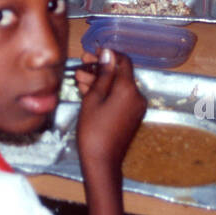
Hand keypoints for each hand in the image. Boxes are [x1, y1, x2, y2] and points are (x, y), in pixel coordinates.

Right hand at [76, 49, 145, 168]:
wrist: (102, 162)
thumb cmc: (94, 129)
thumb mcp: (94, 98)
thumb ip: (103, 74)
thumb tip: (108, 53)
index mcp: (129, 89)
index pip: (123, 61)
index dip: (108, 55)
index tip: (91, 55)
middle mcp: (137, 96)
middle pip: (119, 74)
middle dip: (100, 68)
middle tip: (81, 64)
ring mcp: (135, 107)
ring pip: (117, 86)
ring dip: (100, 81)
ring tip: (78, 79)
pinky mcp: (131, 116)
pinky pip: (119, 97)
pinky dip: (106, 93)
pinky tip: (87, 91)